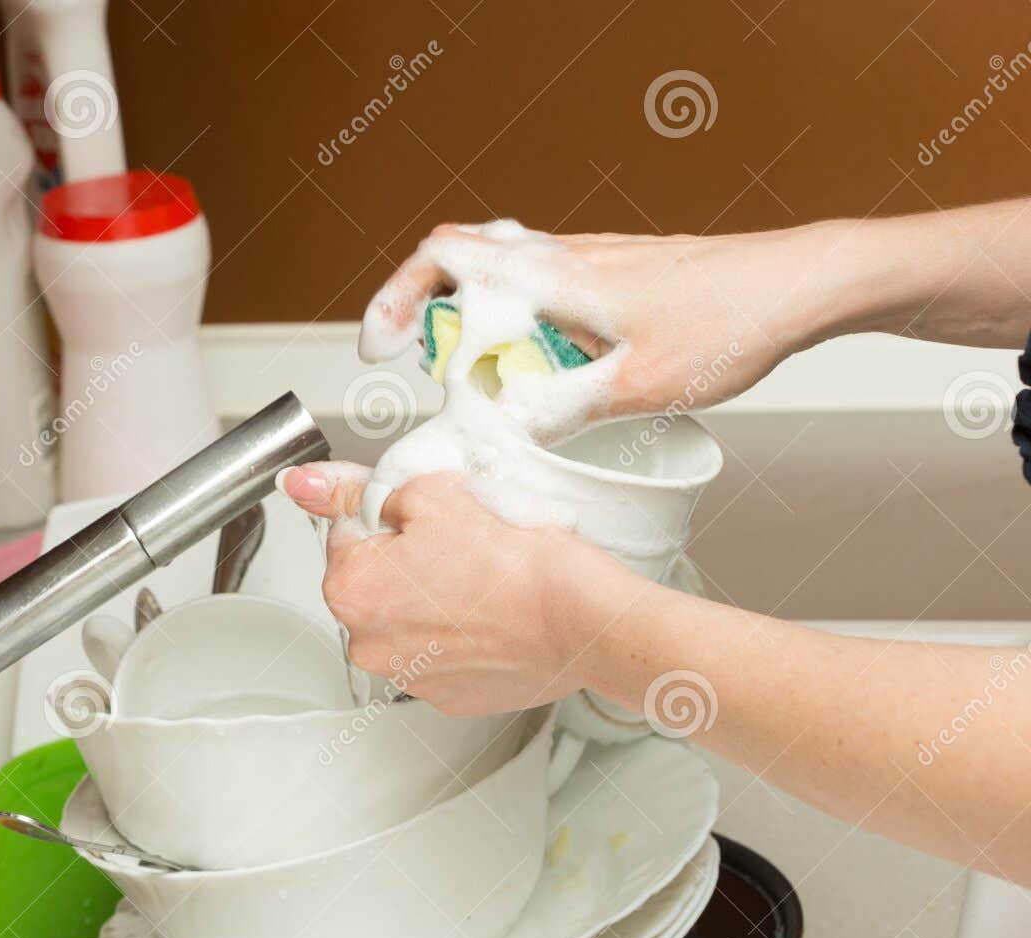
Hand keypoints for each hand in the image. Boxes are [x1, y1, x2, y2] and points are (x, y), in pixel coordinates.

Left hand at [280, 462, 645, 715]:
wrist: (580, 619)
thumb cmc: (515, 561)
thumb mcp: (429, 494)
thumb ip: (357, 490)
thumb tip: (303, 484)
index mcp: (350, 589)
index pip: (347, 534)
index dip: (390, 517)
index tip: (425, 518)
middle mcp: (367, 644)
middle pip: (374, 583)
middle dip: (406, 563)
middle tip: (460, 548)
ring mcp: (408, 677)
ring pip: (408, 621)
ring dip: (432, 602)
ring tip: (481, 584)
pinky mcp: (449, 697)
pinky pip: (440, 656)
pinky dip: (460, 637)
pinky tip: (492, 617)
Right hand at [359, 220, 852, 426]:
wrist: (805, 284)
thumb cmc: (734, 321)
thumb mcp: (642, 386)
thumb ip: (561, 411)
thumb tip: (497, 433)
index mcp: (557, 276)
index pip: (445, 257)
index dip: (396, 298)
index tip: (379, 347)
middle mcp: (568, 257)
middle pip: (465, 261)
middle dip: (431, 314)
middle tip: (429, 368)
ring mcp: (594, 260)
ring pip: (506, 276)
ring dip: (480, 325)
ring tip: (488, 380)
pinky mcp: (619, 274)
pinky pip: (547, 290)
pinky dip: (524, 326)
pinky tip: (552, 369)